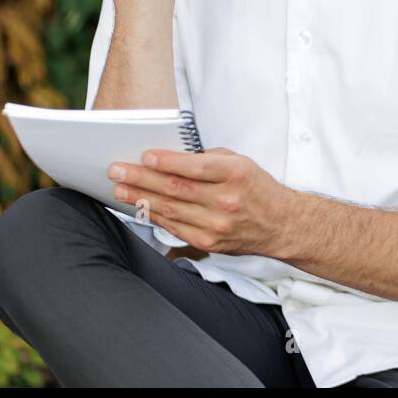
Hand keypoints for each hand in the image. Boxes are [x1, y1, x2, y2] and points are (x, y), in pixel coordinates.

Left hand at [107, 147, 292, 256]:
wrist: (281, 225)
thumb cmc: (258, 189)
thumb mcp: (241, 163)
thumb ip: (208, 159)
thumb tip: (171, 158)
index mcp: (236, 174)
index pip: (195, 167)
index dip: (167, 161)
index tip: (144, 155)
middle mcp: (226, 200)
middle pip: (176, 189)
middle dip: (141, 178)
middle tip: (117, 170)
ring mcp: (217, 224)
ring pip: (170, 209)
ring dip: (141, 198)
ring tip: (120, 188)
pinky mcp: (209, 242)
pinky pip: (175, 227)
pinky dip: (155, 216)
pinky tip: (140, 207)